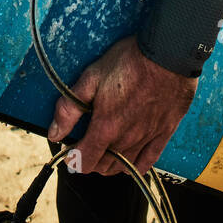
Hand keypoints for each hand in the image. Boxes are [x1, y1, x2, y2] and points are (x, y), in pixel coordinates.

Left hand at [47, 34, 196, 175]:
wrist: (167, 54)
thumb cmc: (130, 61)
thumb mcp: (92, 77)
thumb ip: (70, 108)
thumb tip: (55, 133)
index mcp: (106, 127)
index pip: (84, 160)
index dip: (73, 158)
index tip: (70, 149)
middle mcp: (126, 139)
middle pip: (103, 166)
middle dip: (90, 160)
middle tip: (86, 145)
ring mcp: (147, 138)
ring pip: (123, 167)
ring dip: (110, 164)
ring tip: (104, 152)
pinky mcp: (164, 133)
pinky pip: (148, 162)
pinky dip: (136, 167)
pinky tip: (130, 163)